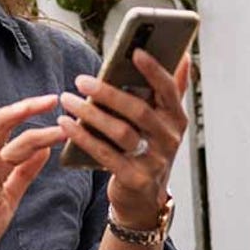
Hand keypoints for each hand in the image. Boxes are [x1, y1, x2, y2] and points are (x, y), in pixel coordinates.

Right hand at [0, 94, 65, 249]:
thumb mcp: (8, 200)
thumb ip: (23, 175)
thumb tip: (45, 150)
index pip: (19, 137)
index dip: (41, 125)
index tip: (68, 118)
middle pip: (0, 126)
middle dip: (24, 110)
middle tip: (51, 99)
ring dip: (1, 120)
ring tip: (23, 109)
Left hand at [56, 49, 191, 227]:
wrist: (142, 198)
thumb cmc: (148, 149)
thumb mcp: (164, 122)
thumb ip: (171, 89)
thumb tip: (183, 54)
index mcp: (176, 119)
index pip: (168, 90)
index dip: (154, 70)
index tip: (135, 51)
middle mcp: (170, 139)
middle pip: (139, 110)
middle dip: (108, 93)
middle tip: (81, 80)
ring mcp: (154, 161)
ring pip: (120, 132)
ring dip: (91, 113)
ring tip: (68, 99)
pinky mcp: (135, 179)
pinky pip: (104, 154)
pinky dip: (83, 137)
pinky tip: (66, 123)